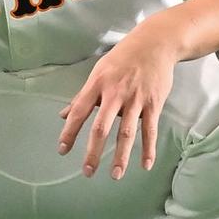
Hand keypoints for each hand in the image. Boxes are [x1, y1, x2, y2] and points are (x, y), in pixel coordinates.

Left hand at [58, 24, 177, 179]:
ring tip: (115, 175)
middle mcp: (115, 93)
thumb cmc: (123, 58)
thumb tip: (64, 115)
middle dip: (93, 151)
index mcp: (97, 84)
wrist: (156, 43)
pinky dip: (148, 148)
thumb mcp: (98, 72)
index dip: (70, 132)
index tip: (62, 150)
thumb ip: (82, 96)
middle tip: (87, 172)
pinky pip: (150, 129)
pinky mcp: (154, 103)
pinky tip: (145, 165)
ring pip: (126, 132)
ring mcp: (136, 99)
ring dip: (121, 156)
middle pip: (102, 127)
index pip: (79, 112)